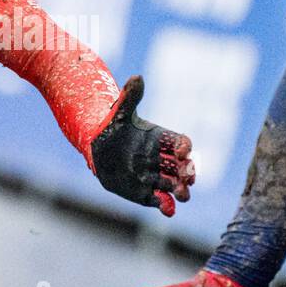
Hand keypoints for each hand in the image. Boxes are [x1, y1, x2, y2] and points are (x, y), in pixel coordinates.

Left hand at [87, 76, 194, 215]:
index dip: (184, 147)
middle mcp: (161, 159)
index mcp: (160, 139)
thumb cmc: (111, 127)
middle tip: (188, 179)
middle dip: (188, 173)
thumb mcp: (119, 112)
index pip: (180, 143)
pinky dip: (166, 206)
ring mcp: (154, 176)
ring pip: (174, 185)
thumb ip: (130, 97)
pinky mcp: (144, 192)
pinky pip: (159, 200)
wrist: (96, 148)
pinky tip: (168, 210)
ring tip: (183, 195)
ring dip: (181, 191)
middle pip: (182, 167)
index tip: (182, 152)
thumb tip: (137, 77)